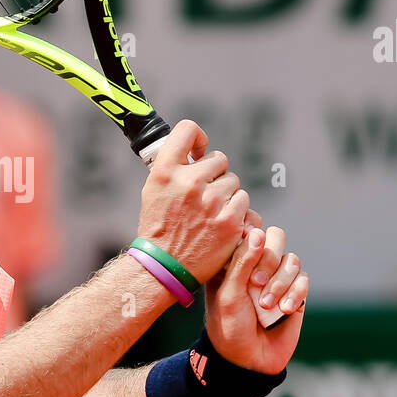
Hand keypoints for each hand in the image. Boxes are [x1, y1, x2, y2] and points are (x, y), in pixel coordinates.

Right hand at [136, 120, 248, 284]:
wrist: (164, 267)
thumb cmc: (159, 227)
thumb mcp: (153, 190)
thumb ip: (173, 167)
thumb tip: (195, 149)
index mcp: (166, 171)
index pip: (188, 130)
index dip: (198, 138)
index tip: (199, 150)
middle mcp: (189, 182)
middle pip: (219, 159)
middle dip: (214, 174)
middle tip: (203, 194)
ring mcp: (212, 202)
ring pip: (233, 182)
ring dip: (226, 194)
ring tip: (209, 213)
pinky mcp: (230, 220)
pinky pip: (244, 201)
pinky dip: (235, 211)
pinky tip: (219, 223)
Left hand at [204, 226, 307, 373]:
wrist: (247, 360)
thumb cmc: (229, 325)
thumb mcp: (229, 293)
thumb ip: (242, 261)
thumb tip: (258, 231)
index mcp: (234, 258)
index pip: (251, 229)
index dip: (253, 240)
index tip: (244, 262)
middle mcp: (257, 263)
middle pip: (276, 237)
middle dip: (269, 260)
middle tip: (256, 283)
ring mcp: (277, 277)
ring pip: (291, 259)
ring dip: (280, 282)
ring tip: (266, 306)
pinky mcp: (295, 293)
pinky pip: (304, 279)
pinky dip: (295, 293)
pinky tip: (284, 310)